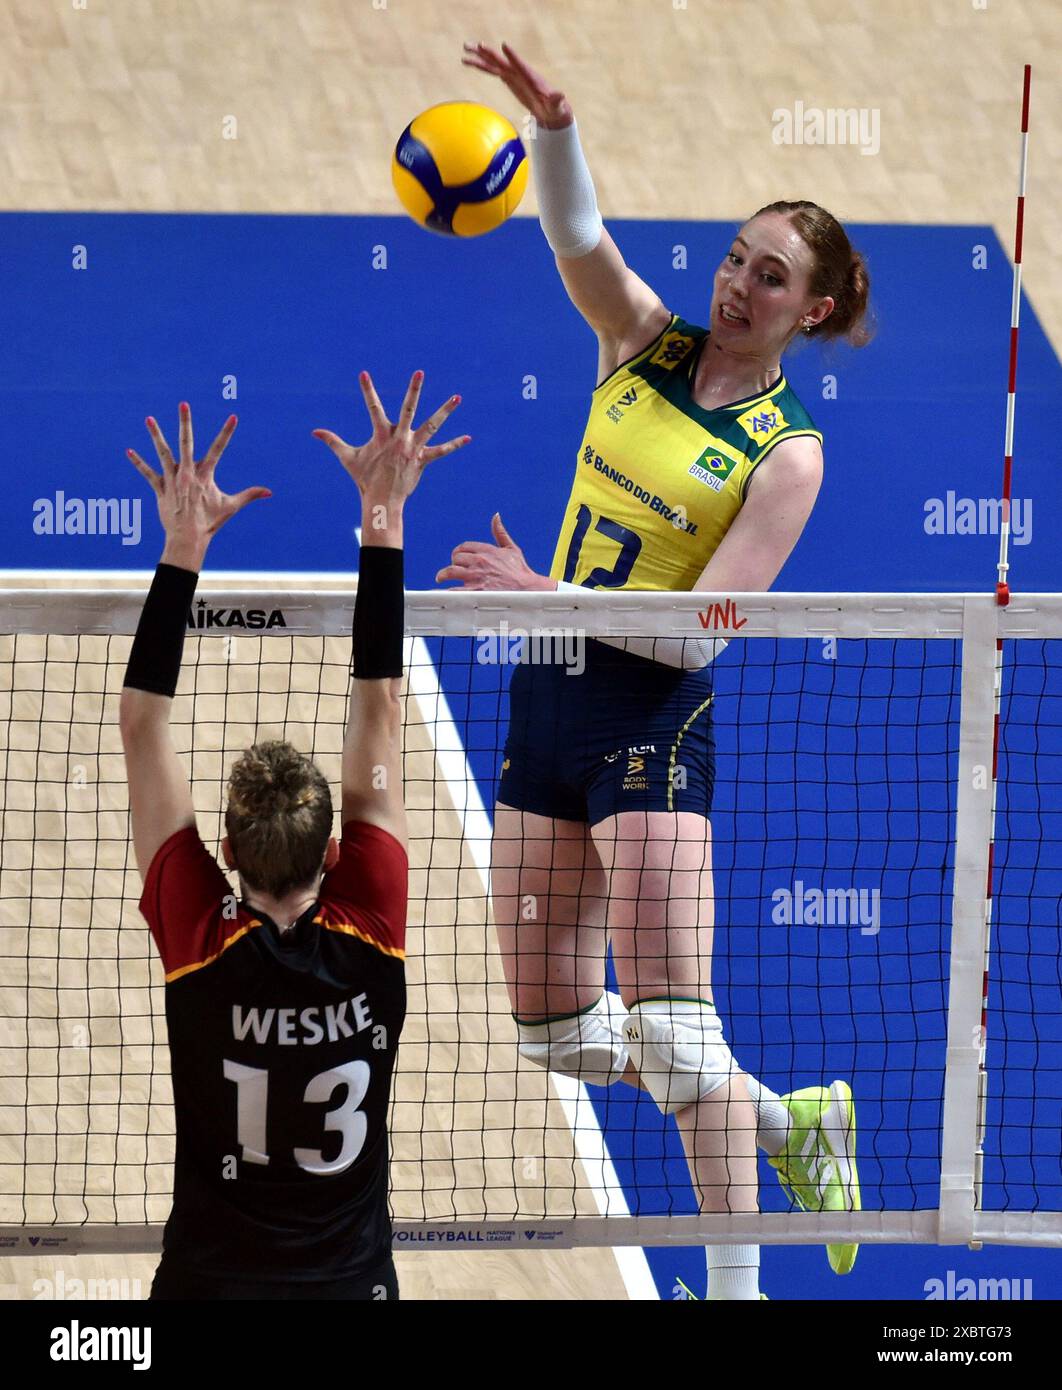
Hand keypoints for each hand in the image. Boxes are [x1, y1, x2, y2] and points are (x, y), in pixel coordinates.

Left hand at [127, 404, 270, 567]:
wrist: (188, 538)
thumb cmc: (210, 523)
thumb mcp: (231, 506)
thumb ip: (249, 495)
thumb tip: (270, 492)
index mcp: (205, 476)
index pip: (218, 449)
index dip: (227, 433)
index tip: (233, 417)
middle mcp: (188, 474)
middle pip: (186, 443)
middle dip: (185, 423)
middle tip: (183, 404)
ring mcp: (172, 481)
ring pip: (163, 453)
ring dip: (156, 435)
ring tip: (149, 419)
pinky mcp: (160, 489)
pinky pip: (147, 473)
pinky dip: (138, 463)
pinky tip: (129, 451)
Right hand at [313, 370, 468, 505]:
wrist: (382, 500)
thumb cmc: (364, 478)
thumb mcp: (347, 457)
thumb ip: (332, 441)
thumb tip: (313, 432)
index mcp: (381, 434)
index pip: (372, 406)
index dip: (367, 390)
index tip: (364, 373)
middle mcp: (399, 438)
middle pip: (408, 409)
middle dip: (413, 390)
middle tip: (419, 372)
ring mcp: (413, 448)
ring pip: (432, 426)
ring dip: (445, 411)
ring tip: (457, 397)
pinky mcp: (423, 460)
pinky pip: (441, 451)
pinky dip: (454, 445)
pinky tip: (468, 438)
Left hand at [436, 513, 552, 590]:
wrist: (527, 589)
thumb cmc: (520, 571)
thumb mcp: (511, 548)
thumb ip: (500, 532)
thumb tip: (496, 517)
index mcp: (486, 550)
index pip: (464, 547)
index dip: (459, 551)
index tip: (458, 557)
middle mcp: (479, 562)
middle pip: (456, 558)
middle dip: (454, 563)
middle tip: (452, 569)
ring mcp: (476, 577)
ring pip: (450, 571)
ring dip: (443, 574)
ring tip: (441, 578)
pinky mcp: (475, 591)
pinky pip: (454, 590)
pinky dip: (446, 591)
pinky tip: (442, 591)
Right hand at [462, 41, 572, 129]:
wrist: (550, 108)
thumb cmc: (554, 107)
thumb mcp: (556, 106)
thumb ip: (556, 100)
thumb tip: (560, 96)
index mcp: (530, 77)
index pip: (520, 65)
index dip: (513, 57)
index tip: (504, 46)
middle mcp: (520, 72)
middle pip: (502, 61)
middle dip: (489, 54)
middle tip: (475, 45)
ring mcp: (513, 74)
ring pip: (494, 64)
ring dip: (479, 58)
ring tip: (464, 51)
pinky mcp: (508, 79)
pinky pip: (492, 71)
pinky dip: (482, 66)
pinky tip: (470, 62)